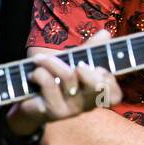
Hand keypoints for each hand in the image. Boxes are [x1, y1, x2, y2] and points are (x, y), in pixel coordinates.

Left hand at [6, 30, 122, 136]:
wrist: (28, 99)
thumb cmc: (55, 79)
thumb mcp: (74, 61)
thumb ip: (91, 49)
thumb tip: (105, 33)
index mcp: (98, 95)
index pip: (115, 94)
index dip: (108, 78)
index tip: (95, 67)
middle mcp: (88, 104)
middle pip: (96, 85)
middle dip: (81, 65)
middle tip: (70, 62)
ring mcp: (71, 110)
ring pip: (68, 76)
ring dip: (50, 62)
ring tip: (40, 60)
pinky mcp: (53, 111)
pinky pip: (49, 83)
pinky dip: (39, 72)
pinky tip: (33, 75)